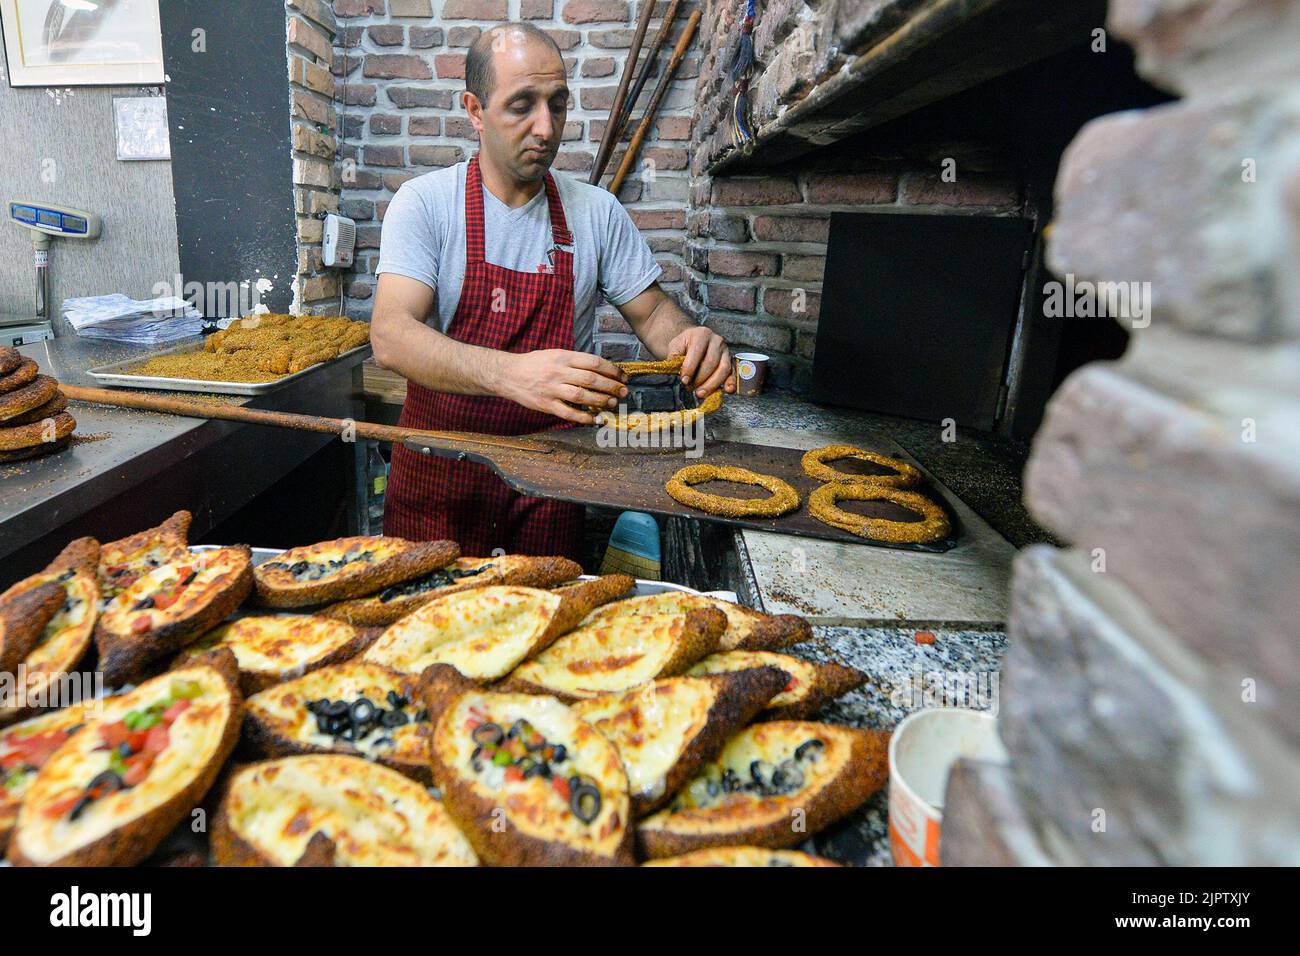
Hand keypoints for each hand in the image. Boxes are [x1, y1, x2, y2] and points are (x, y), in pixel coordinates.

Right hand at [501, 349, 627, 424]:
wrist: (507, 374)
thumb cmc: (534, 364)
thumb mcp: (554, 354)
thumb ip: (575, 361)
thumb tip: (600, 370)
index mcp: (563, 357)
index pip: (593, 362)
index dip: (611, 370)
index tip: (622, 376)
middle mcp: (558, 372)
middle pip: (591, 379)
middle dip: (611, 386)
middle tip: (624, 391)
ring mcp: (552, 389)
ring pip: (582, 396)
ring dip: (601, 400)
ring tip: (613, 403)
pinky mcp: (546, 405)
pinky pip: (568, 413)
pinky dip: (584, 417)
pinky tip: (595, 419)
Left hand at [668, 326, 733, 398]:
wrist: (693, 341)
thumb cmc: (684, 345)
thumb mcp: (675, 346)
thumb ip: (674, 357)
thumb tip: (675, 372)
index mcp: (702, 334)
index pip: (697, 352)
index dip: (690, 368)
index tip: (684, 380)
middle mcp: (717, 340)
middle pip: (711, 362)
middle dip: (700, 379)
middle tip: (689, 388)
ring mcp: (725, 351)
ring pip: (723, 369)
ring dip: (712, 384)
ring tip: (700, 393)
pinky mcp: (730, 361)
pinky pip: (733, 373)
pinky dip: (731, 382)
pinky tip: (727, 390)